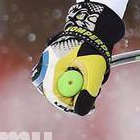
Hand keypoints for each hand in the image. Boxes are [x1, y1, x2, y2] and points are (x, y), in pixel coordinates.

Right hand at [31, 0, 124, 114]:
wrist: (93, 27)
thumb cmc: (93, 47)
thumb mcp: (93, 71)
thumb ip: (88, 92)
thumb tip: (81, 112)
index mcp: (50, 68)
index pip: (55, 96)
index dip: (70, 104)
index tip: (86, 106)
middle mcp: (45, 67)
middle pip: (58, 91)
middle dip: (77, 92)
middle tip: (95, 89)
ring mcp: (49, 64)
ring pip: (64, 84)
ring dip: (80, 83)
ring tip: (93, 72)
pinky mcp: (55, 62)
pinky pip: (66, 76)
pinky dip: (79, 75)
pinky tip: (88, 66)